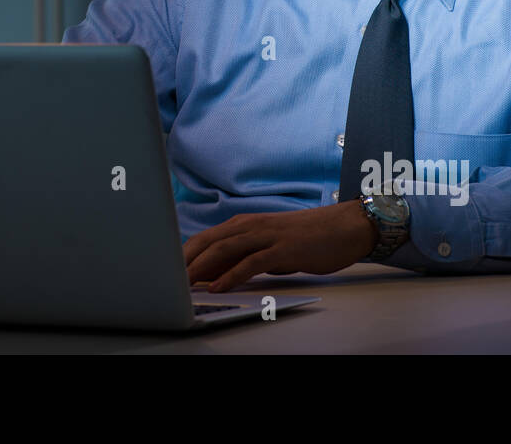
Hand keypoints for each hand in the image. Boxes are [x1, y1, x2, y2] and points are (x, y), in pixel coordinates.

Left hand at [182, 202, 378, 291]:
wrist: (344, 228)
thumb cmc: (307, 239)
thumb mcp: (270, 248)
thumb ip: (245, 258)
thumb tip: (218, 276)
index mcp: (245, 223)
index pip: (206, 238)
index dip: (184, 254)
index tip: (165, 271)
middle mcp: (251, 225)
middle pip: (208, 241)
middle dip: (184, 261)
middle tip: (165, 280)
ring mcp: (266, 235)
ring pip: (224, 249)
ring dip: (201, 268)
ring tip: (184, 284)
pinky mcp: (283, 248)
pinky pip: (251, 262)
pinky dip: (231, 275)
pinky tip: (219, 287)